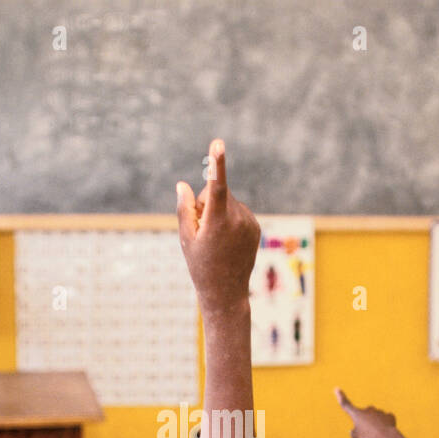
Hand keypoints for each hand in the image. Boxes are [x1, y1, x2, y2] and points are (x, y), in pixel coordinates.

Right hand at [175, 140, 259, 316]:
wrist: (226, 292)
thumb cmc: (200, 266)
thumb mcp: (187, 239)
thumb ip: (185, 209)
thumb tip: (183, 184)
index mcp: (218, 221)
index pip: (216, 185)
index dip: (216, 164)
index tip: (218, 144)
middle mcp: (237, 218)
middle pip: (215, 193)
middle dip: (205, 205)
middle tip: (201, 233)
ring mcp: (249, 222)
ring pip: (227, 202)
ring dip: (218, 213)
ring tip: (215, 241)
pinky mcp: (255, 226)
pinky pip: (237, 211)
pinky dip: (229, 220)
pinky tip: (227, 241)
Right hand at [335, 388, 398, 437]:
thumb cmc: (368, 437)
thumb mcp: (355, 437)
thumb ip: (354, 431)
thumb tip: (357, 429)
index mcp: (357, 414)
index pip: (346, 404)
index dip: (341, 397)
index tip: (337, 389)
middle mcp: (367, 410)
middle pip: (364, 415)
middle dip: (366, 422)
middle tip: (369, 433)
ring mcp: (379, 411)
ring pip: (376, 418)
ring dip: (376, 425)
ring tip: (378, 435)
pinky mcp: (389, 415)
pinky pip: (386, 420)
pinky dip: (385, 425)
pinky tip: (386, 432)